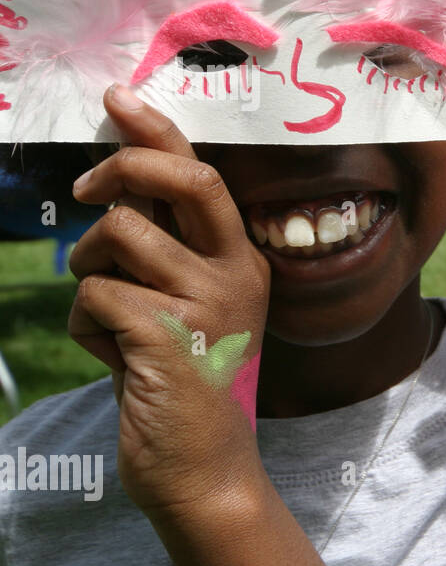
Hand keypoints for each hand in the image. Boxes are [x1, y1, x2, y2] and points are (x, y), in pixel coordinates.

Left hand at [68, 85, 271, 520]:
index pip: (202, 174)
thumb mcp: (183, 306)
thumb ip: (161, 249)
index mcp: (240, 259)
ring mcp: (207, 303)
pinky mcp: (168, 336)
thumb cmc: (183, 384)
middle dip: (122, 167)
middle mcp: (234, 272)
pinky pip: (93, 297)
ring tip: (107, 316)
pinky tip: (115, 361)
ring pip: (115, 237)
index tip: (118, 96)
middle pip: (180, 177)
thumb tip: (115, 183)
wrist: (204, 469)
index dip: (156, 129)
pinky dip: (84, 327)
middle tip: (86, 193)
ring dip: (87, 272)